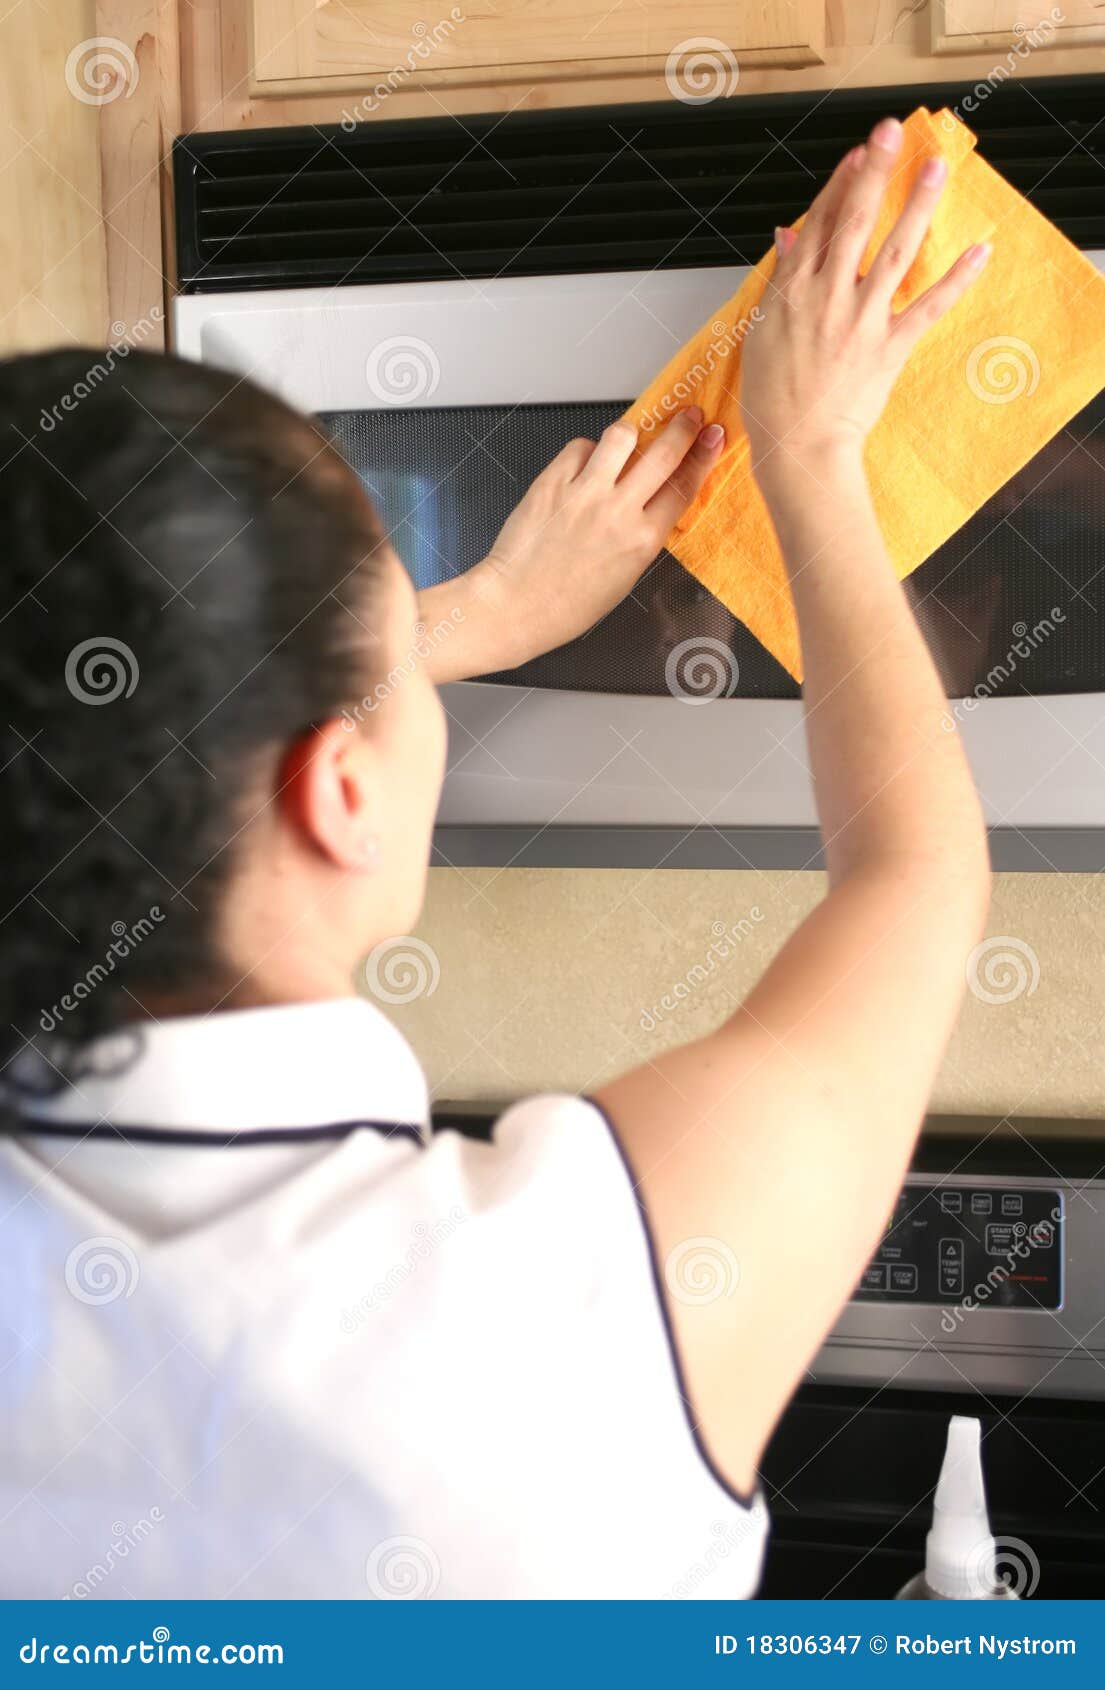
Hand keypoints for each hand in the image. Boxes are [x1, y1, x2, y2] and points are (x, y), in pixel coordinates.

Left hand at [420, 408, 723, 679]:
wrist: (517, 606)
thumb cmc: (569, 603)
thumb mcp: (626, 576)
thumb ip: (644, 533)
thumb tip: (656, 496)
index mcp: (642, 540)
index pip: (684, 486)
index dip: (703, 456)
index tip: (713, 436)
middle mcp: (618, 512)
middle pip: (663, 453)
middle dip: (682, 427)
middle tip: (690, 413)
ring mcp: (584, 493)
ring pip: (621, 436)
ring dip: (630, 432)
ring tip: (627, 441)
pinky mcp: (552, 482)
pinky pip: (579, 447)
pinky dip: (586, 450)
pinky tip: (584, 467)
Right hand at [740, 116, 989, 479]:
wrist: (798, 448)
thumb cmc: (773, 400)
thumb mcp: (760, 335)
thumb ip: (781, 280)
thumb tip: (790, 236)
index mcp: (793, 294)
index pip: (819, 225)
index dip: (839, 184)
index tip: (857, 152)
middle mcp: (828, 298)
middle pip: (855, 222)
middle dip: (873, 172)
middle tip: (890, 132)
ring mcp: (862, 321)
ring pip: (894, 251)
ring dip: (916, 206)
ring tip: (934, 169)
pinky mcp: (890, 347)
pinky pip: (929, 306)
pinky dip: (957, 279)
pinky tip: (979, 251)